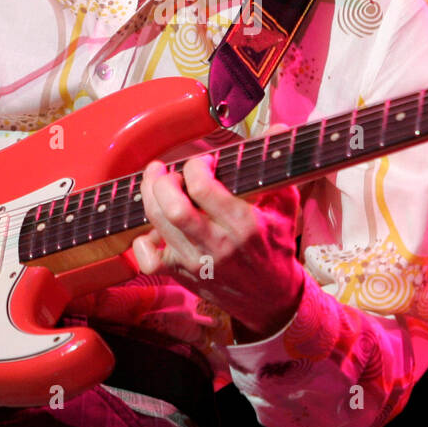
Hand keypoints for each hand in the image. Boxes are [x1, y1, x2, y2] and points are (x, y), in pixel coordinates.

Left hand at [132, 140, 303, 342]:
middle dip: (162, 180)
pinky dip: (142, 239)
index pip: (203, 188)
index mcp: (244, 225)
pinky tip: (154, 226)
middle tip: (166, 169)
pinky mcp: (181, 275)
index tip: (202, 162)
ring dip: (149, 196)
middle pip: (173, 207)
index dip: (194, 167)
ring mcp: (195, 262)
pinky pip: (147, 259)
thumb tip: (281, 126)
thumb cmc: (276, 247)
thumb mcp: (285, 206)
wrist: (270, 300)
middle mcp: (217, 245)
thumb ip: (277, 166)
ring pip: (157, 225)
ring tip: (155, 182)